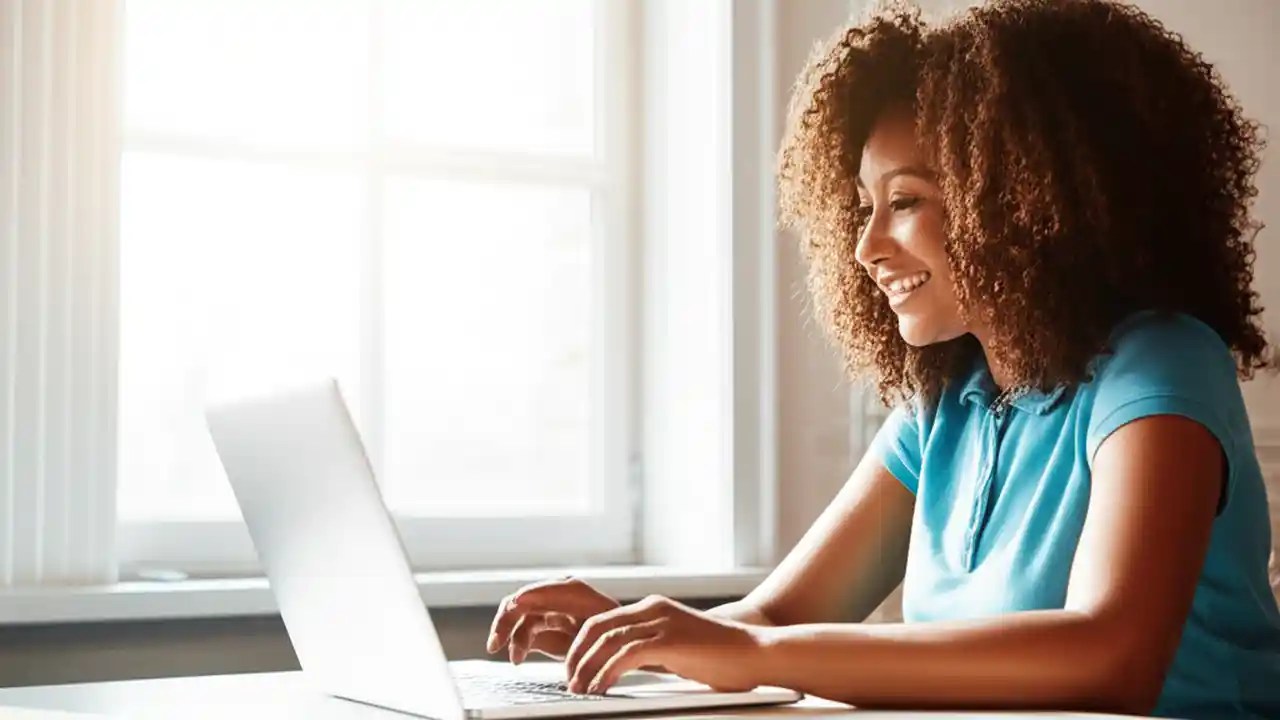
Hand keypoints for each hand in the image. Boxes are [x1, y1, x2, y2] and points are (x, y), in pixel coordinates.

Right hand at [487, 577, 620, 663]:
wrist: (620, 652)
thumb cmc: (615, 638)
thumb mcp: (601, 631)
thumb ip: (580, 625)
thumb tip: (558, 625)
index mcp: (577, 592)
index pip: (551, 587)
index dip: (533, 594)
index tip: (515, 604)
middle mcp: (560, 597)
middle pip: (526, 599)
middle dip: (508, 618)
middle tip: (498, 640)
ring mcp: (550, 612)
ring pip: (521, 616)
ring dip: (511, 635)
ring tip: (515, 657)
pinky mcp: (544, 629)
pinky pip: (524, 631)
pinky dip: (518, 644)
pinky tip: (518, 658)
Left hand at [564, 594, 764, 694]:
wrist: (756, 652)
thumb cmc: (722, 656)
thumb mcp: (678, 647)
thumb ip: (652, 649)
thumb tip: (624, 667)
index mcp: (653, 607)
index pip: (603, 620)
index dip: (581, 645)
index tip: (573, 669)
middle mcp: (653, 609)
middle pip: (597, 626)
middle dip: (576, 655)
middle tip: (569, 681)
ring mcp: (661, 622)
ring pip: (607, 640)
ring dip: (587, 667)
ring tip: (578, 689)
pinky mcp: (669, 640)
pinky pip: (626, 655)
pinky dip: (607, 672)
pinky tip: (602, 688)